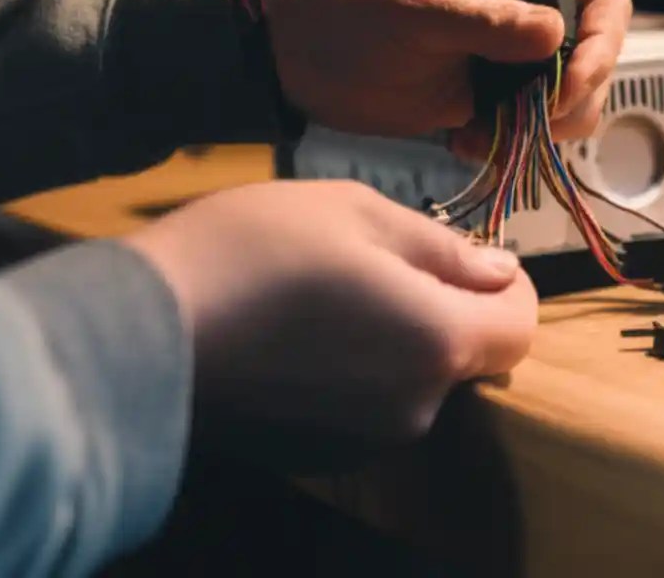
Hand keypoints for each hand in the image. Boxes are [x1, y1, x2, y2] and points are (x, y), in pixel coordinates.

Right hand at [121, 180, 536, 456]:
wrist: (143, 329)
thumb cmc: (254, 251)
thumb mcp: (358, 213)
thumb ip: (443, 247)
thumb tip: (499, 270)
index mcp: (437, 341)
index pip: (520, 327)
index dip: (507, 288)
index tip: (468, 260)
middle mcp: (416, 405)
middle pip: (468, 355)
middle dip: (444, 308)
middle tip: (378, 262)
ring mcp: (368, 437)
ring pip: (416, 379)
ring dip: (397, 338)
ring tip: (328, 295)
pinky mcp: (323, 450)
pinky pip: (370, 404)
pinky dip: (357, 371)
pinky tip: (301, 335)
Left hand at [263, 0, 631, 153]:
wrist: (297, 55)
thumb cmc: (352, 6)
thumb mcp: (424, 7)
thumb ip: (494, 24)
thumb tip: (558, 37)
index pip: (603, 0)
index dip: (602, 44)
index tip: (569, 82)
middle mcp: (522, 15)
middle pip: (594, 60)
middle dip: (573, 97)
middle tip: (533, 118)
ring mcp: (505, 63)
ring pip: (567, 104)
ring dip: (542, 129)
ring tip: (491, 133)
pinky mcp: (484, 103)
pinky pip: (525, 132)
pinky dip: (509, 147)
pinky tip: (465, 142)